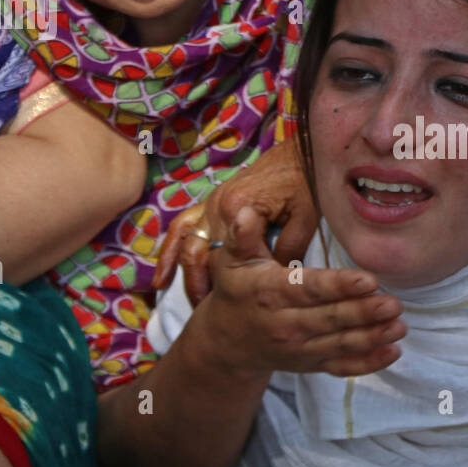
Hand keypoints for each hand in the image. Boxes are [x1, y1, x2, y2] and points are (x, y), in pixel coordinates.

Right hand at [154, 139, 317, 304]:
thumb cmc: (306, 183)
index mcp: (238, 210)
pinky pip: (182, 226)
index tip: (234, 309)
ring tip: (175, 298)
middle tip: (203, 313)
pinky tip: (162, 274)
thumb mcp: (305, 218)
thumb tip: (278, 282)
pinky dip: (170, 249)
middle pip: (198, 253)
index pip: (228, 258)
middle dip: (197, 285)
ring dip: (178, 270)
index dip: (230, 285)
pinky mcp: (212, 201)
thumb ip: (289, 249)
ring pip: (184, 241)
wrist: (300, 153)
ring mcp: (211, 203)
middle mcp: (217, 206)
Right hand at [196, 207, 404, 378]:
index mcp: (270, 293)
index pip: (309, 289)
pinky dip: (368, 364)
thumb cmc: (237, 291)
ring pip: (340, 344)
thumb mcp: (231, 261)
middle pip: (330, 319)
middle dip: (363, 312)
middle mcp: (285, 324)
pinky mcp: (310, 364)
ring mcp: (300, 349)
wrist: (225, 342)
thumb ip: (242, 236)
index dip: (338, 285)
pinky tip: (392, 352)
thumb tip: (245, 212)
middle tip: (393, 303)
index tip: (367, 279)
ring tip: (399, 326)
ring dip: (372, 337)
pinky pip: (341, 367)